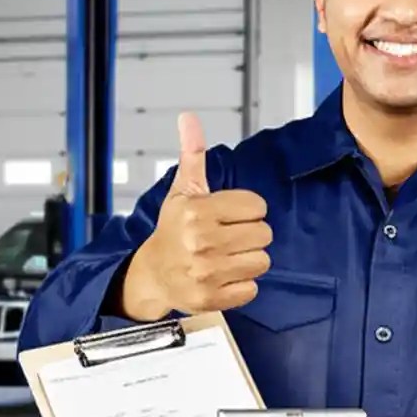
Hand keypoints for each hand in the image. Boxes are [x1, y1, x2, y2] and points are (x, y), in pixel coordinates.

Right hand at [119, 113, 271, 320]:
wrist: (152, 275)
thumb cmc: (172, 230)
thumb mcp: (182, 191)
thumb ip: (193, 155)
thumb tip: (188, 118)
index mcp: (197, 211)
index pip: (257, 206)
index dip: (247, 210)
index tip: (228, 216)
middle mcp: (201, 241)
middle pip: (264, 234)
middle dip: (250, 235)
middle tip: (228, 237)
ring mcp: (207, 272)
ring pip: (261, 261)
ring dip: (248, 260)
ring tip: (226, 257)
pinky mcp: (211, 298)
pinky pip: (252, 288)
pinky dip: (242, 285)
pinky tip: (223, 276)